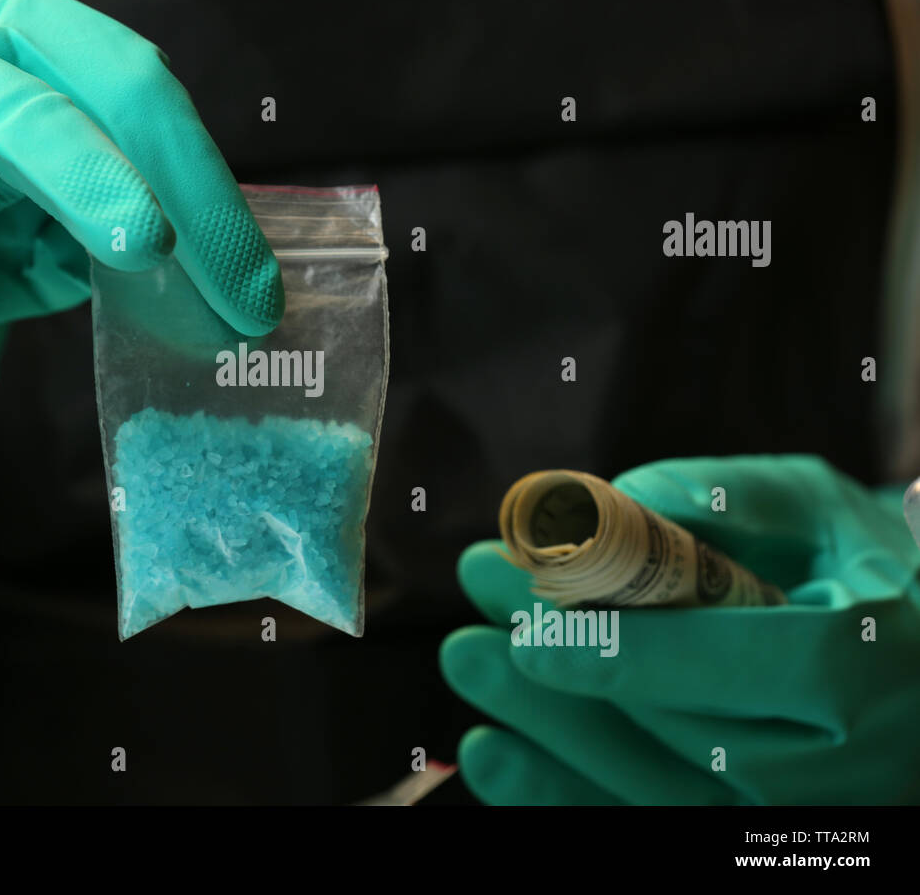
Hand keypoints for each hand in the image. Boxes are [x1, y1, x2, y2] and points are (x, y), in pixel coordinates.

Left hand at [440, 455, 919, 803]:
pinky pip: (649, 832)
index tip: (532, 627)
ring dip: (549, 744)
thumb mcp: (822, 513)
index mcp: (872, 667)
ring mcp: (800, 826)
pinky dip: (565, 799)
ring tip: (469, 668)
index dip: (632, 654)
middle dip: (564, 687)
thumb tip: (622, 500)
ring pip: (658, 799)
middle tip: (469, 631)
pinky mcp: (756, 846)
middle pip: (683, 743)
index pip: (746, 671)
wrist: (911, 662)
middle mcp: (846, 770)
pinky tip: (493, 752)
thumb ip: (735, 499)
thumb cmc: (864, 571)